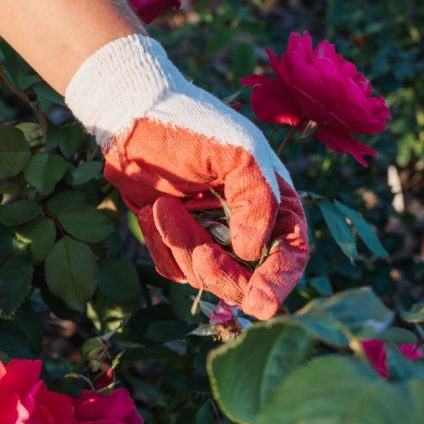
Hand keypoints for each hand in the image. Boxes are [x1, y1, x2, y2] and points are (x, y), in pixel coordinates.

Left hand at [65, 35, 308, 318]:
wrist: (131, 120)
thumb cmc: (190, 126)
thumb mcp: (236, 153)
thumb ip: (256, 199)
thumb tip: (253, 252)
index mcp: (273, 200)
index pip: (291, 253)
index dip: (279, 282)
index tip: (261, 303)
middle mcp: (245, 224)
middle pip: (246, 277)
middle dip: (221, 272)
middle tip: (201, 253)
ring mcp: (209, 234)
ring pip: (203, 276)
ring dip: (182, 247)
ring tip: (163, 207)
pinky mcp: (175, 239)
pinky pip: (172, 267)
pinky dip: (161, 245)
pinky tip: (152, 210)